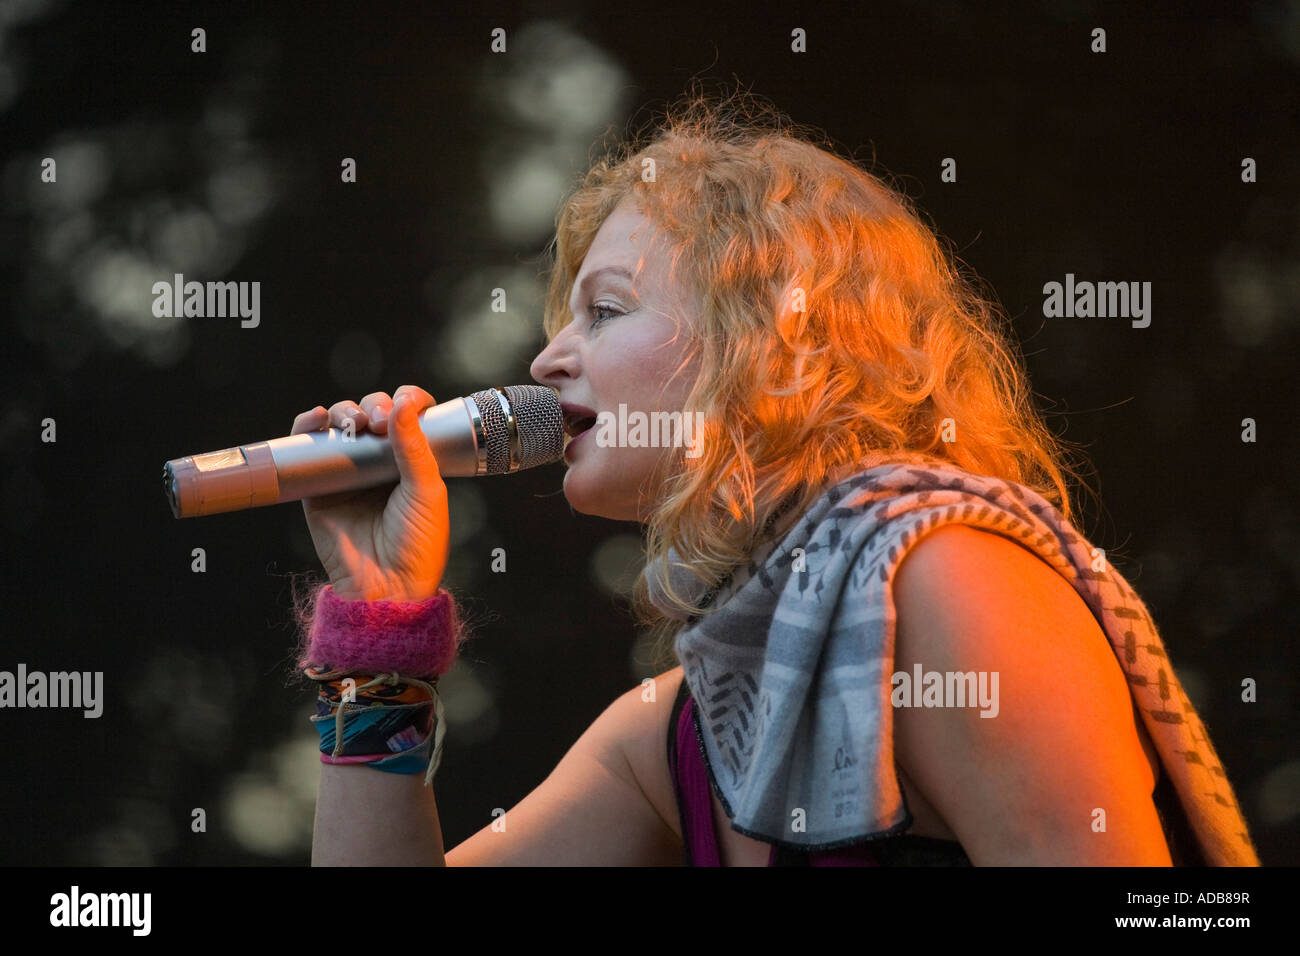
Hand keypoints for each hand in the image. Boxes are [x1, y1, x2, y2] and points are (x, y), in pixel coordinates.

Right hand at [290, 386, 449, 602]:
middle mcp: (380, 462)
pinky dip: (307, 424)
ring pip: (341, 423)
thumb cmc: (417, 545)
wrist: (386, 587)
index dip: (406, 401)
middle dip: (374, 406)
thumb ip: (415, 446)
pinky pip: (308, 446)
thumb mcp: (427, 491)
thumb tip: (403, 403)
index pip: (408, 415)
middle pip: (372, 411)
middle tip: (378, 424)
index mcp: (413, 461)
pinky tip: (317, 418)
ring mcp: (348, 472)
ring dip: (345, 411)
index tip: (406, 407)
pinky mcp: (318, 486)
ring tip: (353, 423)